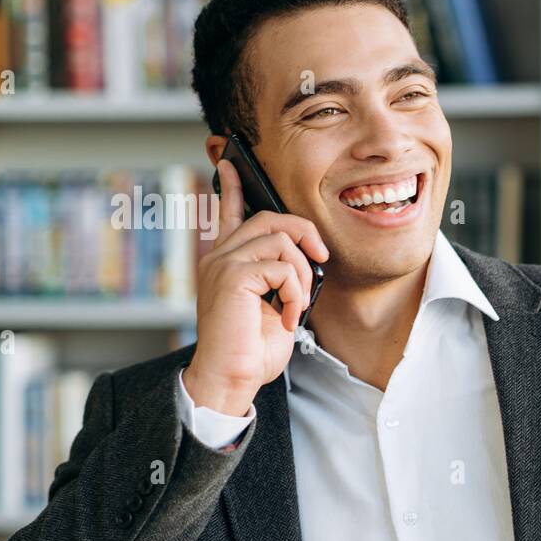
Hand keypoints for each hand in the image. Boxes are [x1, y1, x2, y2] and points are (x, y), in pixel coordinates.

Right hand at [184, 157, 328, 415]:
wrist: (230, 378)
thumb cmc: (250, 350)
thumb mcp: (273, 306)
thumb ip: (281, 278)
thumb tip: (309, 261)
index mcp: (227, 262)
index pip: (229, 214)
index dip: (233, 187)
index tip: (230, 163)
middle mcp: (220, 257)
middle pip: (270, 219)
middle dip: (305, 234)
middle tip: (320, 260)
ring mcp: (223, 264)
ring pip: (281, 240)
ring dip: (302, 275)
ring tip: (295, 306)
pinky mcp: (233, 277)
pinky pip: (282, 265)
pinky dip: (296, 292)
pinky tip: (287, 316)